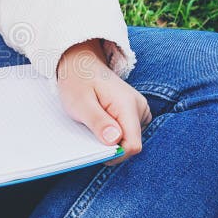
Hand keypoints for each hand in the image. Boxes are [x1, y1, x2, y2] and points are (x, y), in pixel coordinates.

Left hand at [56, 39, 150, 164]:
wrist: (81, 63)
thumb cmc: (78, 81)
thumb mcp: (81, 103)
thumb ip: (98, 121)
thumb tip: (114, 140)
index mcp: (128, 105)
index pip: (133, 145)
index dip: (115, 154)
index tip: (95, 149)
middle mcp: (140, 107)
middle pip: (132, 144)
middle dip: (112, 145)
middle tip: (90, 131)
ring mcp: (140, 110)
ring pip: (130, 139)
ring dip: (112, 139)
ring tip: (94, 123)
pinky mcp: (135, 113)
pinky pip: (128, 132)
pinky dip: (114, 133)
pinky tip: (101, 123)